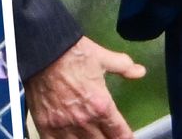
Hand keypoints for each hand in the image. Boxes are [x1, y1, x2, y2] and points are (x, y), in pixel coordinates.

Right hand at [25, 35, 143, 138]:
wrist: (42, 50)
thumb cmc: (71, 53)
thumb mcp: (102, 58)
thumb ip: (123, 67)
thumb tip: (140, 71)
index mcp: (101, 105)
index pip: (120, 133)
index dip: (126, 138)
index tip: (126, 137)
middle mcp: (84, 120)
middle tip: (108, 135)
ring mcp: (63, 126)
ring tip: (91, 137)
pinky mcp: (45, 126)